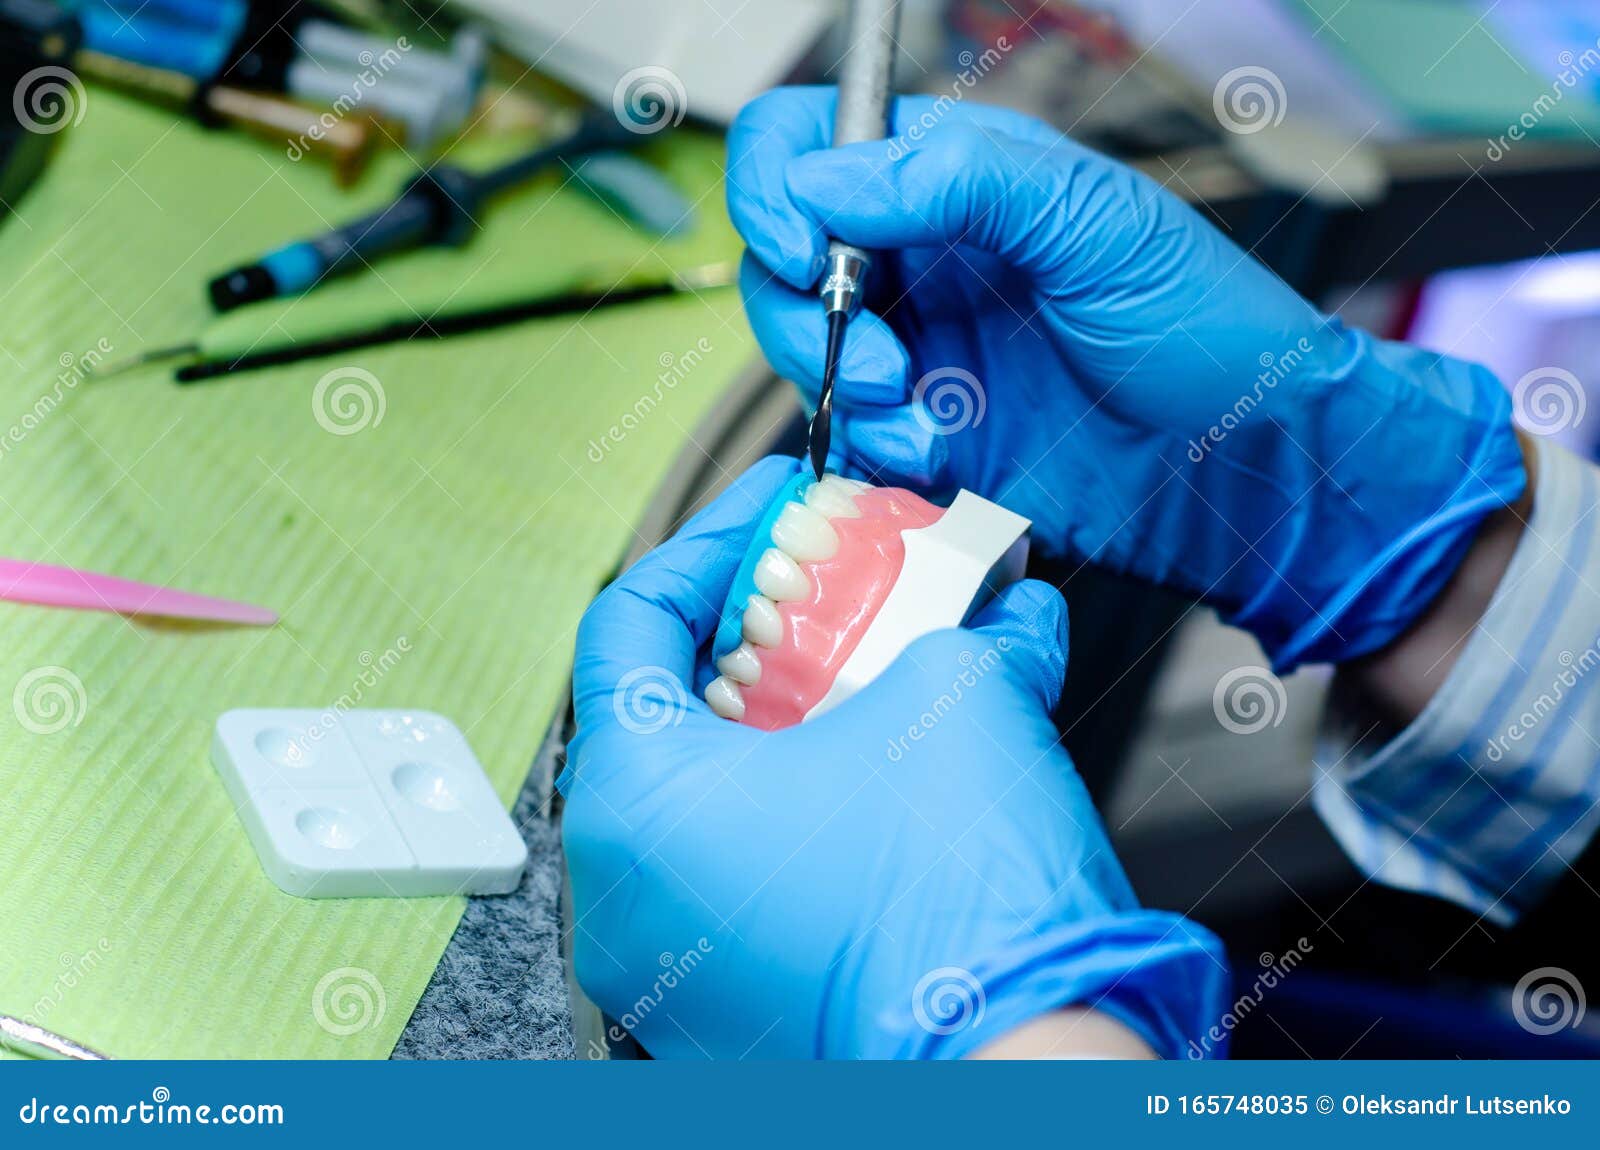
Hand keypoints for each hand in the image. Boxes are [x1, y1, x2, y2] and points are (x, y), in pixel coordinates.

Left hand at [563, 456, 1227, 1059]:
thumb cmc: (958, 909)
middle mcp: (624, 889)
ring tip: (855, 683)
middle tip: (819, 594)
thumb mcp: (964, 705)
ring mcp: (667, 959)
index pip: (628, 621)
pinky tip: (864, 781)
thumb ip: (973, 627)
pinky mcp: (723, 1005)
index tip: (775, 511)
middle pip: (658, 712)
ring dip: (772, 727)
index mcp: (638, 799)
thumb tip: (1006, 604)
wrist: (1015, 1078)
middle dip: (748, 636)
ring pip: (697, 801)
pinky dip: (784, 810)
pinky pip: (729, 874)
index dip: (708, 544)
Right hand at [727, 88, 1525, 667]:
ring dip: (838, 383)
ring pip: (801, 349)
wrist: (1244, 468)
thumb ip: (958, 181)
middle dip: (806, 308)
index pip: (813, 141)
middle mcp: (923, 258)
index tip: (802, 245)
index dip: (776, 183)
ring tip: (916, 410)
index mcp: (955, 178)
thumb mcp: (1096, 222)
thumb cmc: (1205, 326)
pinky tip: (934, 454)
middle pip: (782, 256)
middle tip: (885, 354)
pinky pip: (848, 435)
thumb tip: (823, 178)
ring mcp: (920, 349)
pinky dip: (870, 448)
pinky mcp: (926, 433)